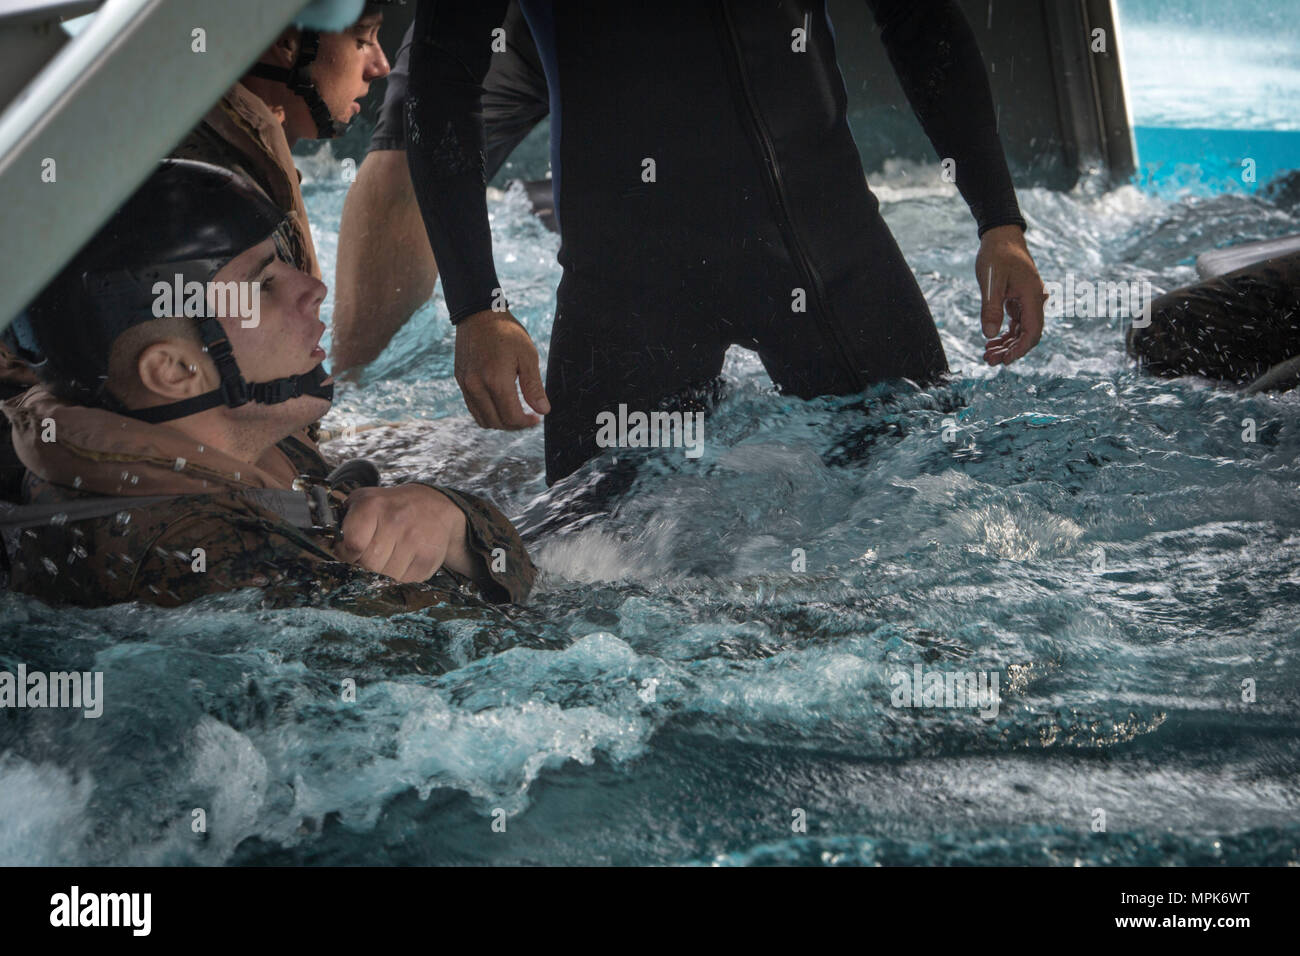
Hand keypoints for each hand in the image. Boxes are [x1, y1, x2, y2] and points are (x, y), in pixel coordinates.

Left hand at [335, 484, 471, 582]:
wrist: (435, 507)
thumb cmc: (391, 507)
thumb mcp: (363, 501)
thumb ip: (340, 519)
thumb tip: (318, 542)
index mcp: (373, 505)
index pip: (352, 544)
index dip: (347, 552)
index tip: (351, 549)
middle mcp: (396, 521)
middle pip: (369, 564)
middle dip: (366, 563)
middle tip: (373, 551)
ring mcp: (415, 541)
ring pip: (386, 577)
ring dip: (384, 571)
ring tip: (390, 553)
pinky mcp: (427, 559)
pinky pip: (404, 581)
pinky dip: (401, 575)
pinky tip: (404, 558)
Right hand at [454, 309, 549, 427]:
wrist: (479, 314)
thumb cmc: (507, 333)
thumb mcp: (528, 356)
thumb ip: (534, 387)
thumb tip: (543, 410)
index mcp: (496, 381)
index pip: (511, 417)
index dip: (526, 423)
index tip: (537, 418)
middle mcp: (477, 386)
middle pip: (497, 422)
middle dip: (515, 425)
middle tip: (528, 417)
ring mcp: (466, 385)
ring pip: (483, 419)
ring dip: (500, 422)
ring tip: (515, 413)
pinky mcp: (460, 381)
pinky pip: (473, 408)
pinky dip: (487, 413)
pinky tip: (500, 404)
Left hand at [975, 225, 1046, 364]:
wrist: (1001, 236)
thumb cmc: (996, 255)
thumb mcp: (990, 282)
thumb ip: (990, 308)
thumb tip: (989, 334)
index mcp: (1032, 296)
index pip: (1032, 332)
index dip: (1020, 350)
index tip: (1004, 361)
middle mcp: (1034, 300)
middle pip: (1028, 334)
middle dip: (1010, 351)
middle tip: (989, 361)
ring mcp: (1028, 300)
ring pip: (1021, 330)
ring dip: (1006, 344)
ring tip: (987, 355)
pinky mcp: (1020, 299)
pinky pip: (1016, 322)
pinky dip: (1005, 333)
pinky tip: (992, 341)